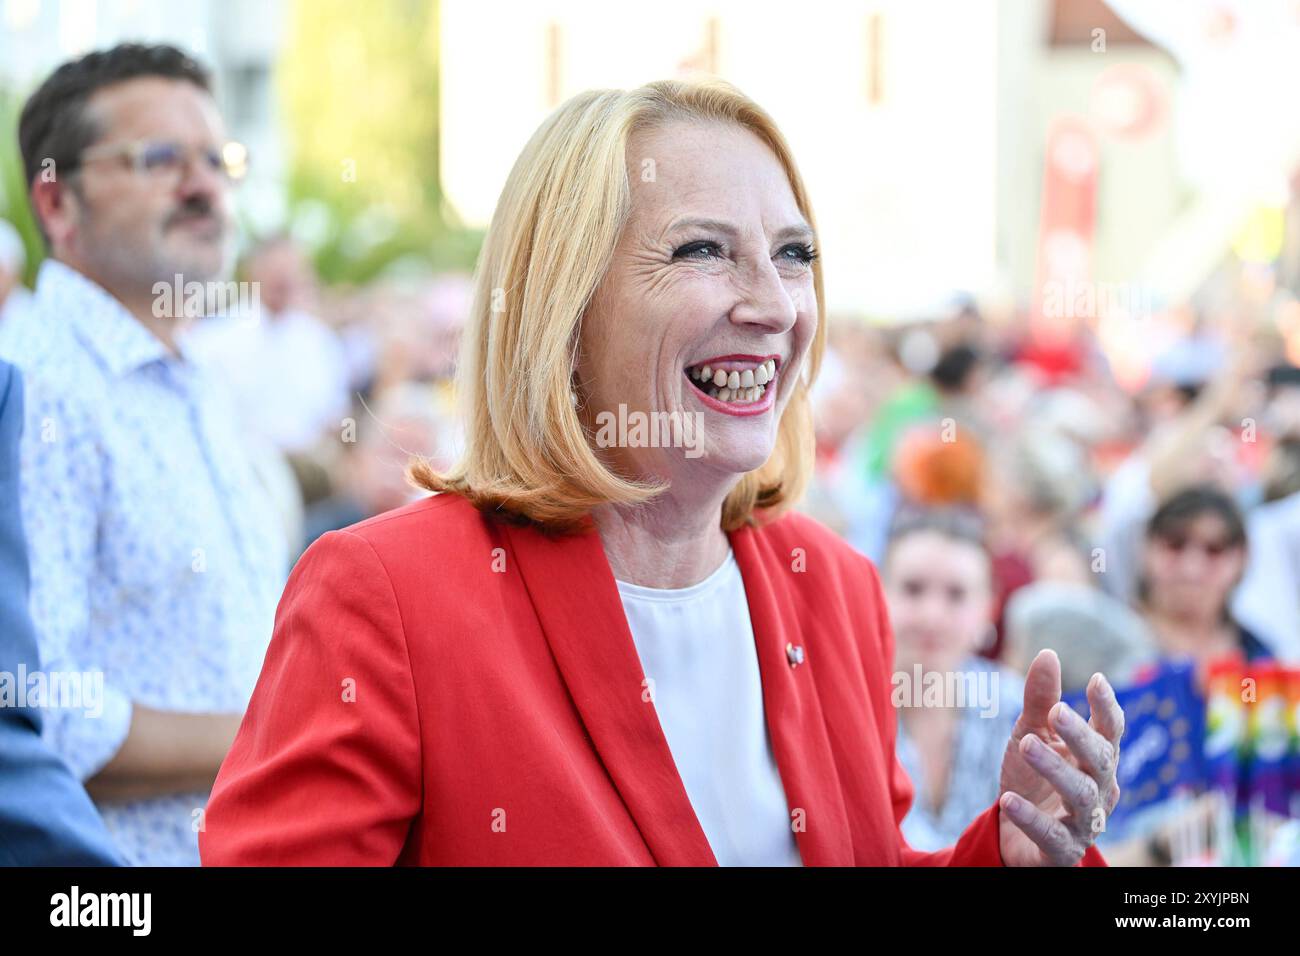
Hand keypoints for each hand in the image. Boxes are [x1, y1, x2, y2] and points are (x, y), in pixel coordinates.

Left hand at [997, 649, 1123, 865]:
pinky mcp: (1062, 852)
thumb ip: (1039, 700)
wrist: (1015, 837)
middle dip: (1080, 736)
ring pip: (1081, 795)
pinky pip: (1051, 836)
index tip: (1097, 679)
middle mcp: (1099, 790)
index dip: (1107, 707)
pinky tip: (1007, 799)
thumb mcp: (1030, 734)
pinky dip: (1031, 818)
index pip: (1110, 731)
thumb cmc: (1032, 780)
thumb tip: (1048, 653)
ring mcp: (1084, 823)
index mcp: (1096, 759)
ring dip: (1055, 768)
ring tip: (1025, 743)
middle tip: (1056, 711)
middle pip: (1100, 760)